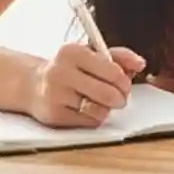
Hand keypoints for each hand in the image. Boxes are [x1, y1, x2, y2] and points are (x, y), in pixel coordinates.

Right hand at [25, 43, 145, 127]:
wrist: (33, 84)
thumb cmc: (69, 68)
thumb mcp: (91, 54)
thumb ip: (118, 57)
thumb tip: (140, 64)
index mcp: (72, 52)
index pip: (112, 70)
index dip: (124, 80)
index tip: (125, 83)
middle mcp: (61, 72)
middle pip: (107, 93)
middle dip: (120, 97)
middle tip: (120, 97)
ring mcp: (55, 95)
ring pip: (99, 109)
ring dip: (107, 108)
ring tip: (103, 102)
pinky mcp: (54, 115)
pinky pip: (89, 121)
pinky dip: (95, 117)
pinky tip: (88, 108)